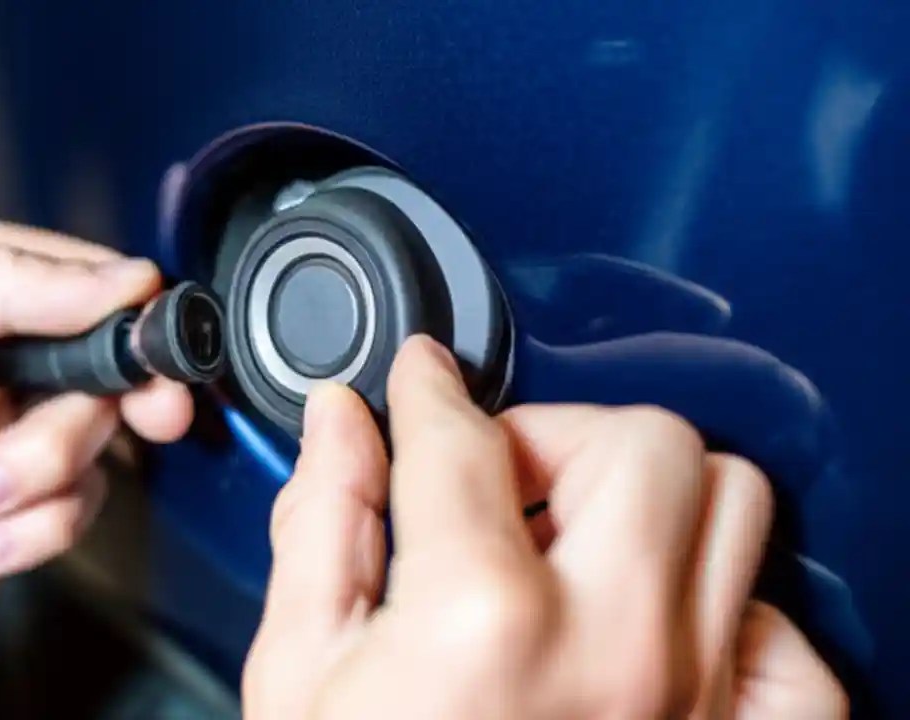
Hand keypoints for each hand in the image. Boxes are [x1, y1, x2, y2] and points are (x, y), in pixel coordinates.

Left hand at [0, 222, 192, 713]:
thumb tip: (108, 281)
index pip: (38, 265)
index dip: (100, 285)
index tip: (142, 308)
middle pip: (87, 345)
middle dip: (117, 380)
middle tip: (152, 404)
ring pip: (92, 425)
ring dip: (43, 463)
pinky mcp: (18, 504)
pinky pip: (84, 498)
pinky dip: (38, 522)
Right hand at [243, 336, 844, 718]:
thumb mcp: (302, 672)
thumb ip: (323, 526)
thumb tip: (340, 426)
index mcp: (480, 623)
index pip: (460, 437)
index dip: (425, 386)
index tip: (420, 380)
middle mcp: (612, 649)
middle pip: (639, 443)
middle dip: (551, 435)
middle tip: (496, 477)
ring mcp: (693, 700)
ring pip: (732, 505)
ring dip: (643, 497)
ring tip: (568, 540)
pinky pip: (783, 636)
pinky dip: (725, 610)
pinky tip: (649, 625)